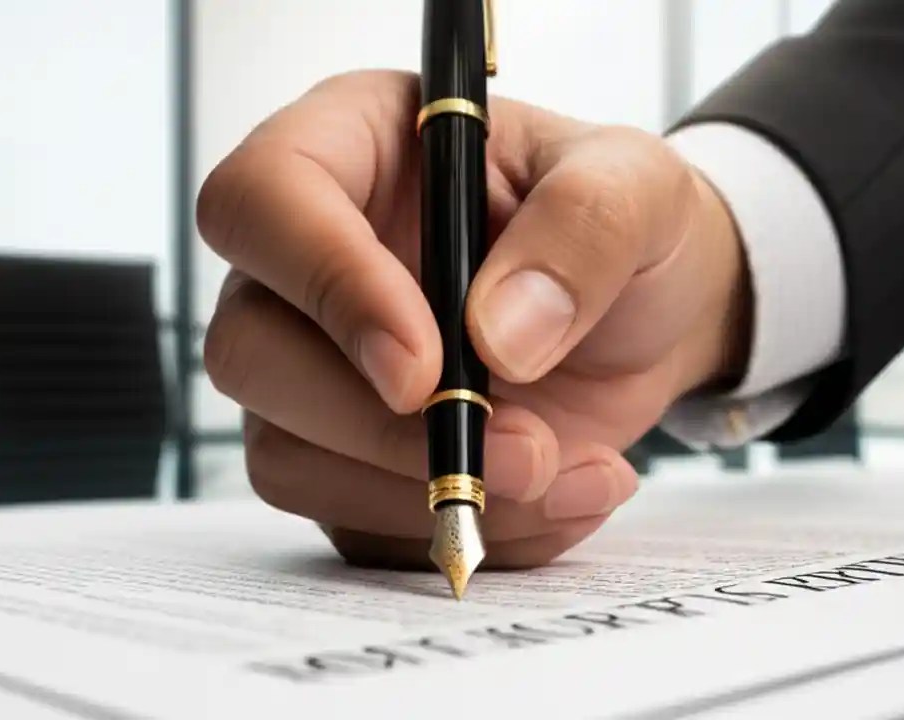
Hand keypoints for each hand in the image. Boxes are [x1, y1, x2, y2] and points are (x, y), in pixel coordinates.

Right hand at [197, 71, 748, 568]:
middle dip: (382, 428)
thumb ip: (583, 229)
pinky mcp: (349, 457)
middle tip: (524, 449)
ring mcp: (318, 366)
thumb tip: (496, 335)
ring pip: (289, 457)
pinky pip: (357, 523)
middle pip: (249, 351)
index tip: (425, 363)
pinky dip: (463, 532)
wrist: (653, 317)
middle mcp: (310, 261)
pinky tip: (561, 498)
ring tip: (570, 471)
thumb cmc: (628, 224)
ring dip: (429, 493)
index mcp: (354, 149)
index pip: (262, 200)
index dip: (326, 286)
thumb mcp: (641, 188)